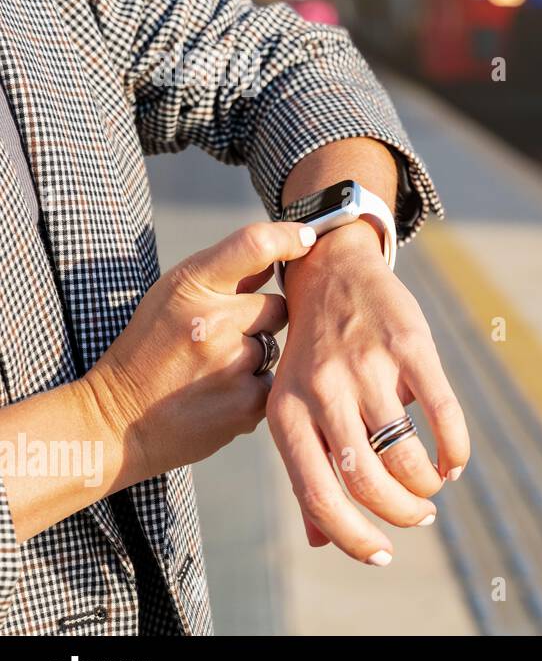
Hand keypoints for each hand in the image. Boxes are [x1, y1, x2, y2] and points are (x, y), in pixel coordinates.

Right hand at [86, 221, 316, 485]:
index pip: (254, 245)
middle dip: (261, 320)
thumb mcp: (171, 298)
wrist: (116, 423)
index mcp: (190, 285)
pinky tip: (218, 394)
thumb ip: (225, 275)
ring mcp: (233, 363)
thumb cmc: (149, 350)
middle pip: (278, 305)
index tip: (307, 238)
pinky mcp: (248, 403)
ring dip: (254, 357)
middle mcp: (214, 320)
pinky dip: (252, 388)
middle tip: (220, 338)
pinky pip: (273, 382)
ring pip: (275, 347)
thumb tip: (281, 250)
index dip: (288, 238)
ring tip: (211, 371)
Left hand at [269, 222, 469, 565]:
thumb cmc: (314, 354)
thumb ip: (307, 469)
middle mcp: (322, 390)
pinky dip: (455, 446)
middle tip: (419, 516)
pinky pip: (442, 408)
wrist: (333, 272)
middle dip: (401, 512)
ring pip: (403, 451)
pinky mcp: (409, 342)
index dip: (354, 537)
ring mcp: (367, 365)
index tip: (383, 555)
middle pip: (367, 478)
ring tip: (433, 489)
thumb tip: (322, 540)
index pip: (319, 496)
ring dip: (426, 484)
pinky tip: (455, 461)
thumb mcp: (295, 406)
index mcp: (287, 414)